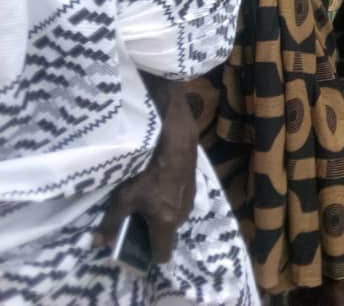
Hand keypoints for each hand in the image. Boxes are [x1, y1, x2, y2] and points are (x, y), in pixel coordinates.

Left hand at [95, 93, 197, 263]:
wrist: (174, 140)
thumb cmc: (146, 170)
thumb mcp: (124, 197)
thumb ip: (111, 223)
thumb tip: (98, 243)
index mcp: (166, 224)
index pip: (162, 255)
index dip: (148, 255)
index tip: (135, 247)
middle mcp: (182, 217)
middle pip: (166, 235)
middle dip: (151, 231)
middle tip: (134, 217)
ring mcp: (189, 201)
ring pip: (173, 217)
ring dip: (160, 214)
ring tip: (146, 197)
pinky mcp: (192, 186)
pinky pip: (178, 202)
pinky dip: (168, 199)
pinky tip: (157, 183)